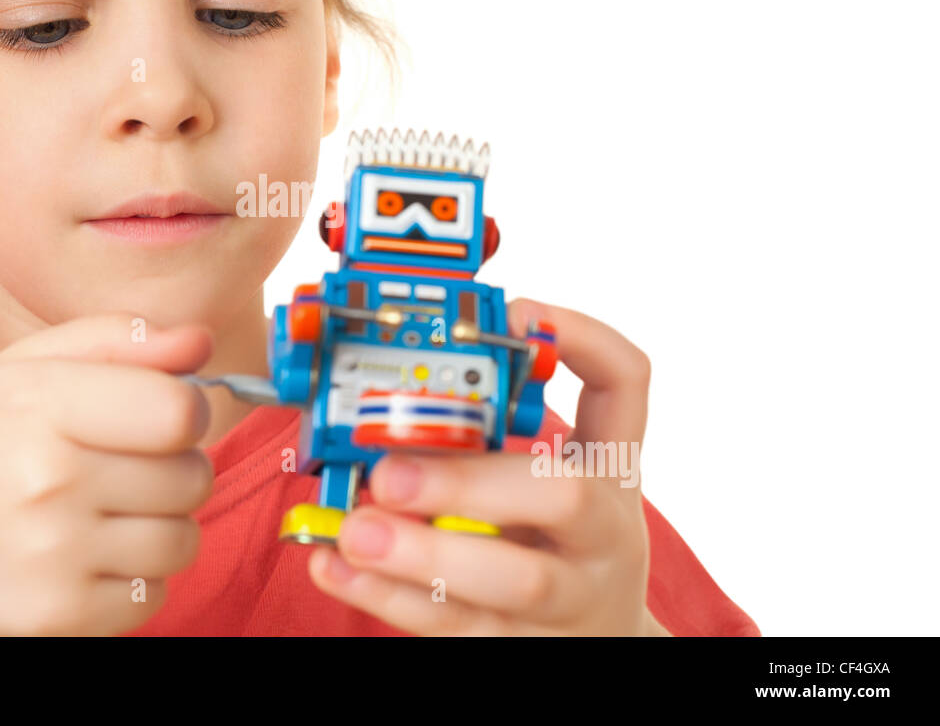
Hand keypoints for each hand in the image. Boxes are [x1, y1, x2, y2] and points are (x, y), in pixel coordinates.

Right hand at [0, 313, 215, 634]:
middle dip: (174, 471)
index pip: (179, 411)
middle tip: (119, 471)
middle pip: (193, 478)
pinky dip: (132, 581)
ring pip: (183, 541)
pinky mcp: (58, 615)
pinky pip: (154, 595)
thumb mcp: (26, 368)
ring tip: (102, 515)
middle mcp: (45, 479)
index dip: (187, 412)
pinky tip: (83, 560)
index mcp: (38, 402)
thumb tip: (201, 342)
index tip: (161, 417)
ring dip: (159, 529)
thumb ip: (116, 339)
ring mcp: (51, 554)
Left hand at [308, 297, 663, 634]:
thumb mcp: (555, 482)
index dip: (581, 338)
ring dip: (423, 553)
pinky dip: (389, 597)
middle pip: (565, 495)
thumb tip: (393, 388)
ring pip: (512, 581)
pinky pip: (458, 628)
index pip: (624, 385)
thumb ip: (497, 435)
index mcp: (609, 468)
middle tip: (389, 472)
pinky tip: (337, 566)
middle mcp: (602, 531)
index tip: (512, 314)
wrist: (599, 644)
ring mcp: (571, 598)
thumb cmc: (558, 545)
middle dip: (471, 477)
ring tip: (353, 530)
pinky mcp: (523, 646)